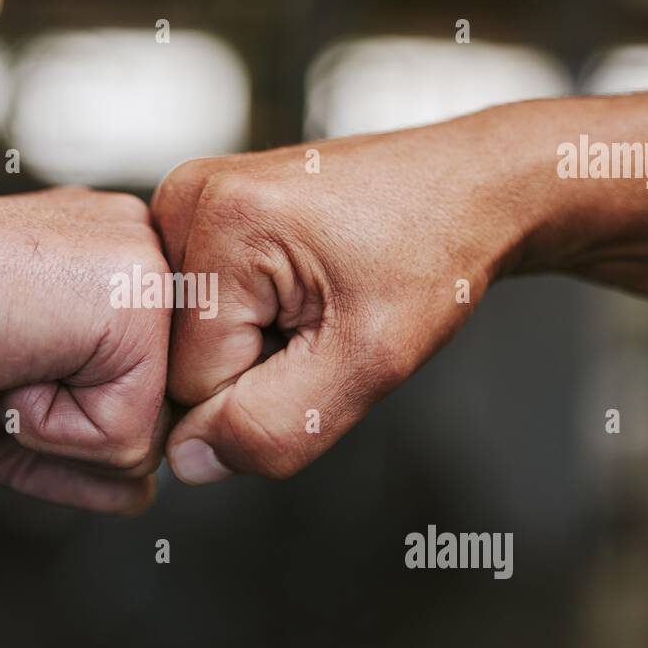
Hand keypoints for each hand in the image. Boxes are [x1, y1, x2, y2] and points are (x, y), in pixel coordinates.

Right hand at [0, 187, 170, 513]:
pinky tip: (3, 355)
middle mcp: (142, 253)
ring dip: (52, 427)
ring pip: (146, 437)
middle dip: (62, 425)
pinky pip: (125, 440)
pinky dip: (47, 428)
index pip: (136, 395)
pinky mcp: (143, 307)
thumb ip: (79, 449)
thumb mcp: (0, 408)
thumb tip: (143, 497)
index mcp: (109, 260)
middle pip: (153, 419)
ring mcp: (150, 273)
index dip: (57, 412)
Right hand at [151, 115, 547, 483]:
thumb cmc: (437, 249)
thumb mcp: (372, 361)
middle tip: (321, 322)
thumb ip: (274, 425)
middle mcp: (189, 197)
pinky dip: (245, 315)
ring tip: (314, 299)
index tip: (321, 345)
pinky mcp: (199, 209)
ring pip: (185, 336)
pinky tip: (295, 287)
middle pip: (179, 354)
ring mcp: (189, 199)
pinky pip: (197, 305)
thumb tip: (187, 458)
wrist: (469, 189)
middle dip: (250, 363)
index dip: (261, 391)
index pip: (188, 381)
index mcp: (223, 220)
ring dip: (251, 340)